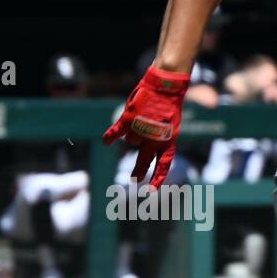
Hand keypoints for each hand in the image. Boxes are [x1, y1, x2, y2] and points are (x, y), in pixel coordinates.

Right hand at [102, 64, 189, 186]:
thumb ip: (160, 140)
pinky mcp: (129, 120)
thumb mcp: (170, 125)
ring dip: (132, 133)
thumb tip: (148, 152)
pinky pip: (117, 132)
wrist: (165, 86)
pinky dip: (110, 137)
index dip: (157, 178)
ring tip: (142, 117)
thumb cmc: (168, 105)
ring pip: (130, 141)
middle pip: (144, 160)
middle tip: (135, 178)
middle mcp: (154, 140)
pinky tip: (106, 141)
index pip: (163, 164)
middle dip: (139, 170)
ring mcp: (141, 130)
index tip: (151, 191)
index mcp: (167, 142)